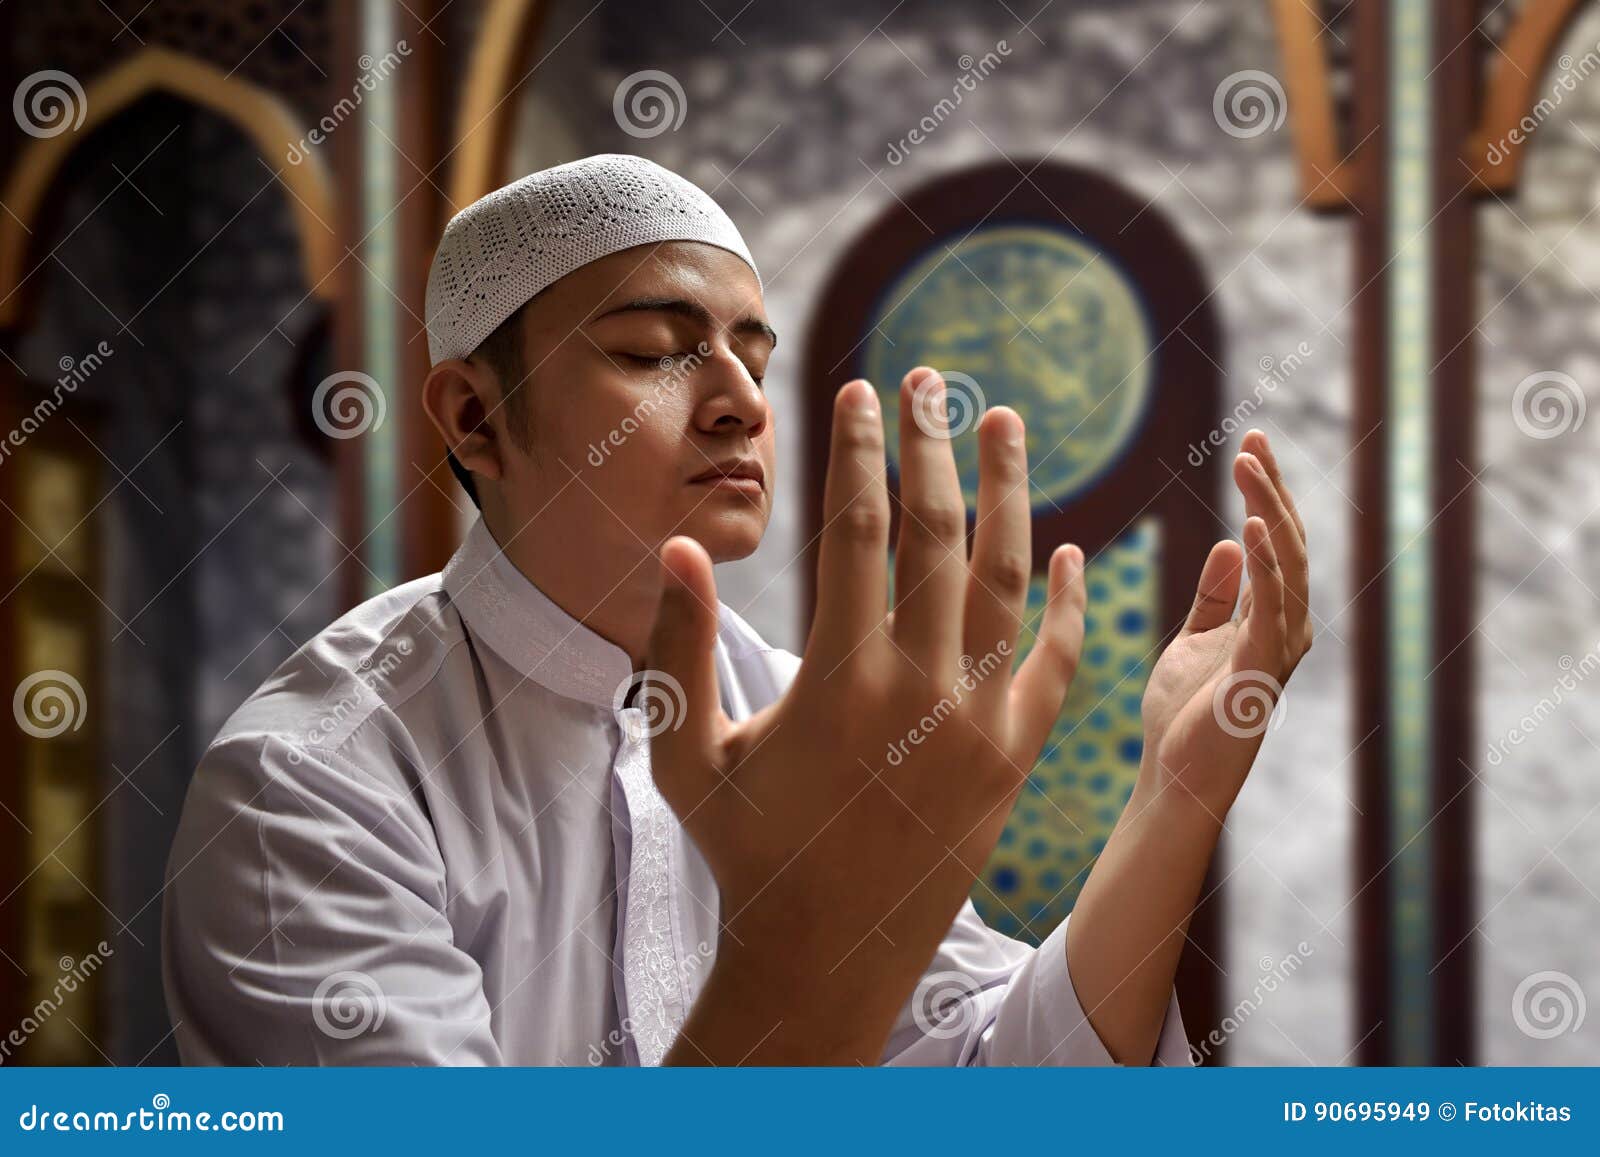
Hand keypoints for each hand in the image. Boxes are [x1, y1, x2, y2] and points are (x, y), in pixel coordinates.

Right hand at [645, 368, 1086, 1062]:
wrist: (828, 958)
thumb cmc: (747, 852)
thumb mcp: (691, 753)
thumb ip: (680, 646)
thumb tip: (678, 546)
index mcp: (837, 683)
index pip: (854, 532)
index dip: (857, 451)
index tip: (861, 390)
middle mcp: (919, 694)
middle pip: (937, 536)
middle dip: (933, 445)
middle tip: (932, 377)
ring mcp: (980, 727)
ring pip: (1009, 583)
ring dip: (1010, 495)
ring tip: (1007, 426)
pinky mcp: (1017, 761)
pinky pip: (1058, 664)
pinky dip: (1073, 605)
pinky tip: (1075, 552)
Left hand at [1138, 429, 1311, 821]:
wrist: (1175, 776)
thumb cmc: (1184, 714)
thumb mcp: (1195, 639)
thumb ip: (1216, 595)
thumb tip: (1230, 539)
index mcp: (1269, 617)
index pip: (1273, 539)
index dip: (1265, 490)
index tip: (1250, 441)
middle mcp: (1285, 627)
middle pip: (1285, 542)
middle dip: (1271, 487)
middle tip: (1253, 436)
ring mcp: (1278, 649)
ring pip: (1284, 565)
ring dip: (1266, 511)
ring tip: (1247, 465)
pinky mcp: (1259, 672)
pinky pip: (1268, 610)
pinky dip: (1261, 568)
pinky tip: (1246, 528)